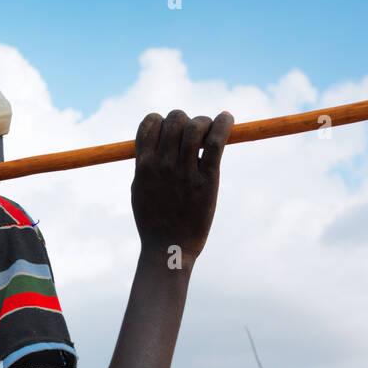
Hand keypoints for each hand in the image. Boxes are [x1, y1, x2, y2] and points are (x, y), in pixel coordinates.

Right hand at [131, 110, 232, 261]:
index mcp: (143, 166)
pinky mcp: (207, 179)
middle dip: (184, 120)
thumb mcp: (140, 190)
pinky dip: (223, 124)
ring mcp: (185, 172)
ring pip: (195, 127)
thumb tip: (155, 141)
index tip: (169, 130)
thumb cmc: (154, 221)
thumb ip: (145, 164)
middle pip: (174, 121)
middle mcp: (163, 165)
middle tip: (193, 133)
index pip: (149, 124)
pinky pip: (216, 142)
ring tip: (209, 131)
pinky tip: (227, 119)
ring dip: (204, 122)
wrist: (170, 248)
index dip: (160, 120)